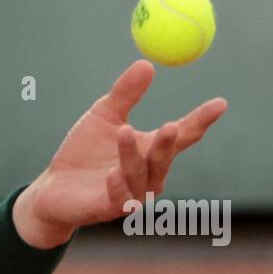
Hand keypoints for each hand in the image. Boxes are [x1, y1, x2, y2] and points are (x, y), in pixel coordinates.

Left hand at [12, 59, 227, 248]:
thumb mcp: (104, 117)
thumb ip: (125, 94)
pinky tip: (112, 173)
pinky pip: (120, 199)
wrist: (53, 187)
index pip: (183, 135)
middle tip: (171, 125)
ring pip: (140, 175)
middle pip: (165, 158)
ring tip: (124, 132)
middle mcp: (149, 175)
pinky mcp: (110, 209)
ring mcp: (131, 194)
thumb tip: (147, 64)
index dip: (202, 120)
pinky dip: (117, 185)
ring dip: (133, 155)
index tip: (220, 103)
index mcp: (152, 151)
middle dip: (168, 143)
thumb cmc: (83, 152)